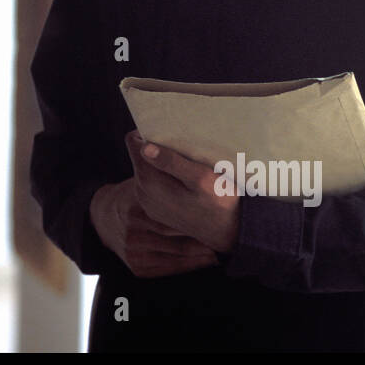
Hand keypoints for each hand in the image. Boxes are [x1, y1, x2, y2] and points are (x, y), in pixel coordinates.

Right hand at [89, 178, 218, 277]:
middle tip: (227, 232)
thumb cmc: (132, 195)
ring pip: (177, 252)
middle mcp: (133, 228)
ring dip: (202, 251)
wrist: (104, 218)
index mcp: (136, 205)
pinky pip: (171, 268)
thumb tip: (160, 142)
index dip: (196, 212)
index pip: (172, 212)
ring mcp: (135, 249)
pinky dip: (192, 265)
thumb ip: (156, 168)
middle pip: (177, 233)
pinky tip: (208, 260)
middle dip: (203, 233)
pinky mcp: (138, 267)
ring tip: (223, 247)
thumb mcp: (139, 178)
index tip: (219, 210)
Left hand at [126, 130, 240, 253]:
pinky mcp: (155, 209)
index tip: (169, 131)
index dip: (148, 131)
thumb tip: (145, 147)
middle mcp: (142, 192)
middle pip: (140, 155)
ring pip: (146, 170)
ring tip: (187, 165)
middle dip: (157, 147)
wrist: (230, 234)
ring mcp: (147, 202)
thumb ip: (172, 162)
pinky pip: (153, 185)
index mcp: (149, 181)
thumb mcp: (202, 178)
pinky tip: (186, 182)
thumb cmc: (220, 202)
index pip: (133, 142)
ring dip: (161, 163)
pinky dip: (165, 178)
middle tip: (183, 148)